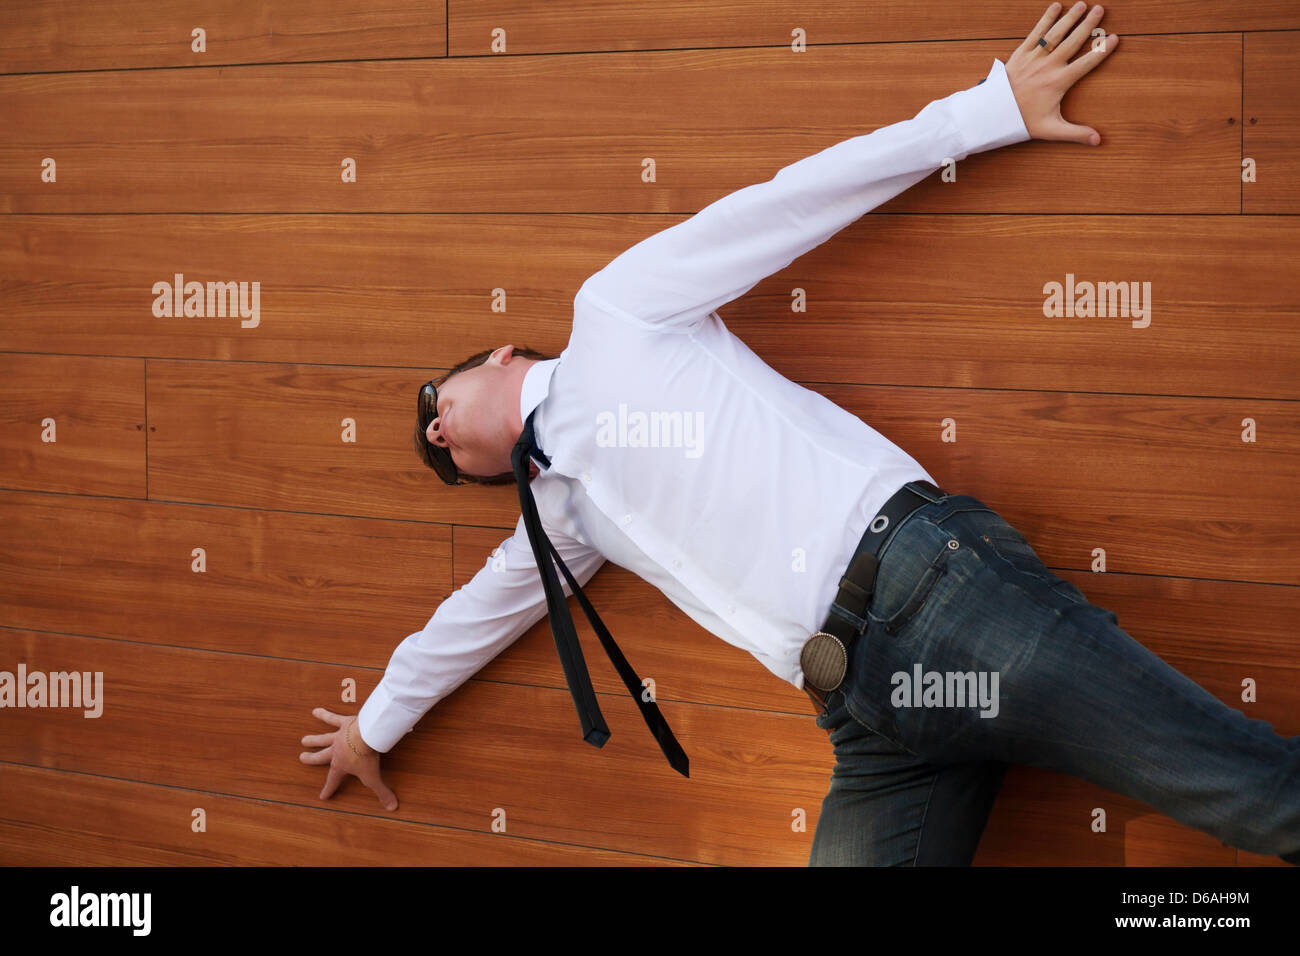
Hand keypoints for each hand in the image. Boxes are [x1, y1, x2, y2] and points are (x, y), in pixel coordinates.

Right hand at [300, 706, 398, 810]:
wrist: (366, 735)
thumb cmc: (367, 756)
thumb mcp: (374, 778)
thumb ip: (382, 792)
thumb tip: (392, 808)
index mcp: (340, 765)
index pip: (333, 780)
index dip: (328, 789)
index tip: (322, 796)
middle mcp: (336, 751)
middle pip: (322, 756)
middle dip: (312, 759)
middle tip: (301, 758)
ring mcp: (338, 736)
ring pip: (323, 738)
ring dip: (314, 739)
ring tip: (303, 739)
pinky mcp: (344, 723)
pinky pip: (333, 718)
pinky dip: (325, 714)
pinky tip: (316, 710)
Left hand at [1004, 2, 1118, 144]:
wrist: (993, 114)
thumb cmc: (1022, 121)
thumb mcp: (1050, 129)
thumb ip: (1075, 133)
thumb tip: (1097, 141)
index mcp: (1058, 82)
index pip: (1086, 63)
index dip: (1101, 51)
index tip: (1114, 38)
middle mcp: (1048, 66)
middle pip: (1073, 41)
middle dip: (1088, 25)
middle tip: (1101, 9)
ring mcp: (1034, 58)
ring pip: (1056, 34)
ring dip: (1070, 18)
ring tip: (1084, 5)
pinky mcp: (1021, 53)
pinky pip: (1036, 33)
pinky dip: (1045, 19)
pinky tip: (1056, 6)